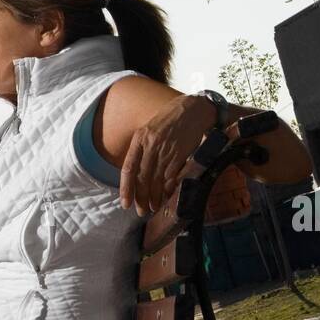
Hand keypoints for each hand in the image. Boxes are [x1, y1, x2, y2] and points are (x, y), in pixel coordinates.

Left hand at [119, 93, 218, 215]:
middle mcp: (150, 145)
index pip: (128, 168)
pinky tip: (166, 196)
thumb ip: (142, 149)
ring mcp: (165, 150)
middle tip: (141, 211)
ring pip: (156, 180)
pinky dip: (167, 189)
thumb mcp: (150, 129)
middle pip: (142, 178)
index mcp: (139, 138)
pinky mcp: (180, 154)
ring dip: (154, 197)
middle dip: (141, 198)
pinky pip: (171, 177)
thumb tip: (137, 174)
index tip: (125, 203)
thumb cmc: (171, 120)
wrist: (193, 109)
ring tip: (153, 207)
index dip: (126, 189)